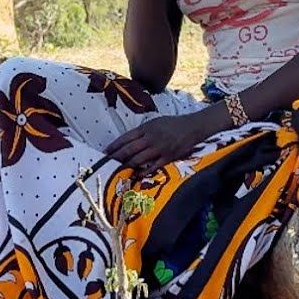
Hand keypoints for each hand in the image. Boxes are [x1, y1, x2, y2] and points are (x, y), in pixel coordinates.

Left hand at [105, 110, 220, 177]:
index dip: (114, 145)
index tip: (105, 152)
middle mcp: (150, 138)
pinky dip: (144, 171)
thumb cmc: (172, 124)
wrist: (192, 127)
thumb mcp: (155, 122)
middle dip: (117, 157)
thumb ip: (142, 131)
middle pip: (129, 149)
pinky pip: (153, 166)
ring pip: (139, 159)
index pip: (126, 137)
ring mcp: (159, 148)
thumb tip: (128, 140)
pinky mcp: (168, 157)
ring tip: (118, 171)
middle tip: (106, 164)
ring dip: (127, 166)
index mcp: (146, 128)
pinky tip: (136, 176)